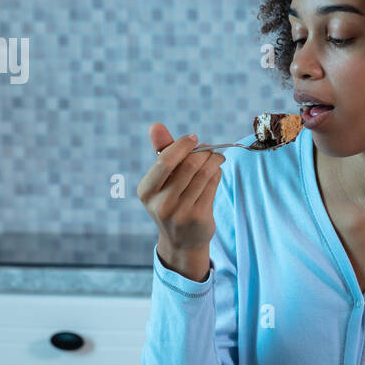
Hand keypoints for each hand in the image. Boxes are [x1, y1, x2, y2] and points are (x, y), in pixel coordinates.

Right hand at [137, 122, 224, 280]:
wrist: (182, 240)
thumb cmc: (171, 200)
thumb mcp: (161, 180)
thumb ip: (161, 151)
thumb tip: (156, 125)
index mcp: (146, 190)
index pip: (165, 161)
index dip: (182, 146)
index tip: (194, 138)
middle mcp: (161, 203)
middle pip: (188, 166)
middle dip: (203, 153)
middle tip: (210, 149)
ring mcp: (180, 213)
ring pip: (203, 175)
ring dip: (214, 161)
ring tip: (217, 157)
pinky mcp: (198, 217)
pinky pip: (212, 186)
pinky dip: (217, 173)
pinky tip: (217, 170)